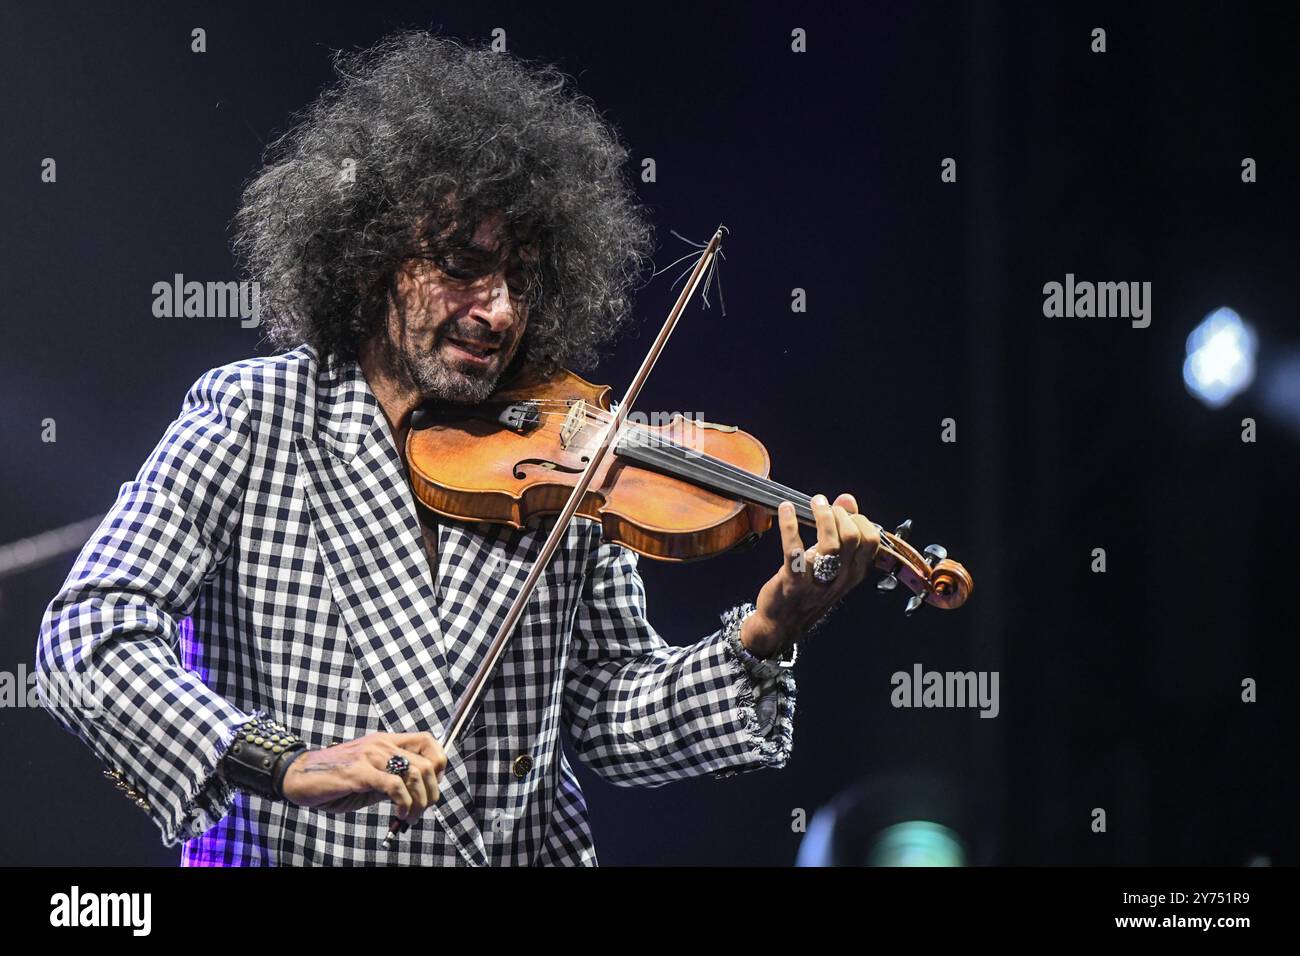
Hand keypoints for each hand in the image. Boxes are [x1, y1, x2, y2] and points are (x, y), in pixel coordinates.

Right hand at [279, 731, 446, 823]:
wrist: (298, 776)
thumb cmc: (334, 778)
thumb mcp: (369, 776)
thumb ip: (392, 779)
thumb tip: (417, 794)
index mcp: (386, 741)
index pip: (428, 741)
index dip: (440, 763)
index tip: (433, 786)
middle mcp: (382, 744)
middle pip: (428, 762)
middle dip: (432, 792)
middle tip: (423, 809)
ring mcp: (370, 756)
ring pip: (416, 774)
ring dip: (420, 801)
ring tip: (409, 816)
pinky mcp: (359, 772)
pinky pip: (394, 785)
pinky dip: (404, 803)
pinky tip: (399, 814)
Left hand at [741, 493, 879, 656]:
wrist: (782, 624)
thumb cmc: (808, 588)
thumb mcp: (831, 563)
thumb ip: (842, 531)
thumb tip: (848, 499)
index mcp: (853, 573)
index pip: (871, 540)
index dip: (858, 519)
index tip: (843, 510)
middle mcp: (840, 578)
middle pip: (852, 538)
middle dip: (839, 514)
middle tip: (823, 505)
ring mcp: (818, 582)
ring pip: (831, 545)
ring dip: (822, 517)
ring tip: (814, 502)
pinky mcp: (793, 583)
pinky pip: (794, 551)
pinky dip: (790, 526)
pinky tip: (786, 509)